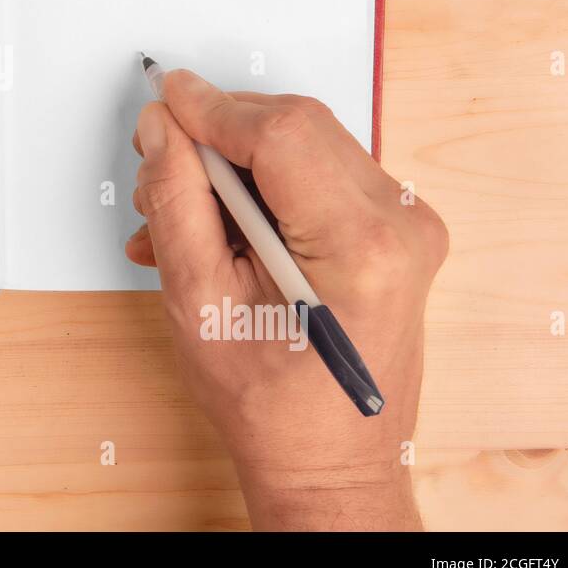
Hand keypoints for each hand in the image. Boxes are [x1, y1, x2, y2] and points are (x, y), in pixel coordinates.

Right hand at [127, 69, 447, 529]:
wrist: (330, 466)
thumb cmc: (273, 409)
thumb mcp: (200, 303)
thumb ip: (177, 203)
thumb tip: (162, 131)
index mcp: (360, 246)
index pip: (280, 132)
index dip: (212, 108)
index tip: (164, 100)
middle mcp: (401, 226)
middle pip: (297, 127)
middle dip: (219, 135)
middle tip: (159, 164)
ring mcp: (408, 226)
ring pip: (306, 143)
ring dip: (235, 164)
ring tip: (179, 216)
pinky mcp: (397, 230)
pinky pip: (321, 173)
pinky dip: (264, 185)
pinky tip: (218, 225)